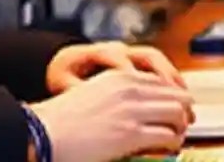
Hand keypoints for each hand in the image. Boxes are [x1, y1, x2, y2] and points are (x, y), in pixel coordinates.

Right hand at [30, 70, 193, 161]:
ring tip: (176, 137)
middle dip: (184, 110)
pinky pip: (167, 136)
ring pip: (178, 113)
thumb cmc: (60, 120)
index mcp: (121, 77)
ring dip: (181, 127)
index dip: (175, 97)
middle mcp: (130, 89)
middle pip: (177, 94)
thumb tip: (140, 107)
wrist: (40, 133)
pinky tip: (169, 147)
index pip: (164, 82)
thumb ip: (119, 95)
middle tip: (183, 124)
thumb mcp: (94, 94)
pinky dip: (173, 142)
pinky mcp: (131, 133)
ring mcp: (132, 110)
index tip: (178, 108)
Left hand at [47, 42, 184, 93]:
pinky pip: (161, 68)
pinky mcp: (139, 63)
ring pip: (158, 60)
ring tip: (182, 93)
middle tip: (171, 90)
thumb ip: (73, 85)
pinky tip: (180, 95)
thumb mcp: (61, 79)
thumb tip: (84, 92)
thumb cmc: (66, 73)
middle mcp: (120, 49)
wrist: (69, 64)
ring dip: (172, 76)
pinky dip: (172, 80)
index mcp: (99, 50)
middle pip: (147, 54)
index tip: (136, 85)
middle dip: (161, 72)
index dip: (127, 70)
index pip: (117, 56)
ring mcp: (132, 54)